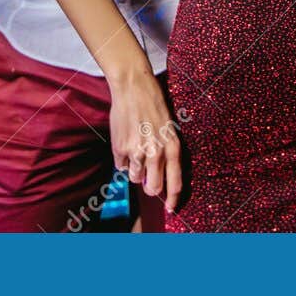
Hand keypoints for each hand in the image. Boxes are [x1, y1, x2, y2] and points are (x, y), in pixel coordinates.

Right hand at [107, 66, 181, 213]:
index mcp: (172, 147)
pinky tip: (125, 140)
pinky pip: (120, 165)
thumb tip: (158, 176)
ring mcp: (137, 151)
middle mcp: (156, 152)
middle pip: (152, 188)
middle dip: (149, 187)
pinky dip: (122, 158)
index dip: (173, 199)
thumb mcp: (169, 128)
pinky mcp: (121, 148)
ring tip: (135, 149)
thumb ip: (166, 152)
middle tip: (147, 178)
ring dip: (134, 170)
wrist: (133, 87)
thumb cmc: (153, 105)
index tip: (170, 208)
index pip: (175, 182)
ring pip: (134, 177)